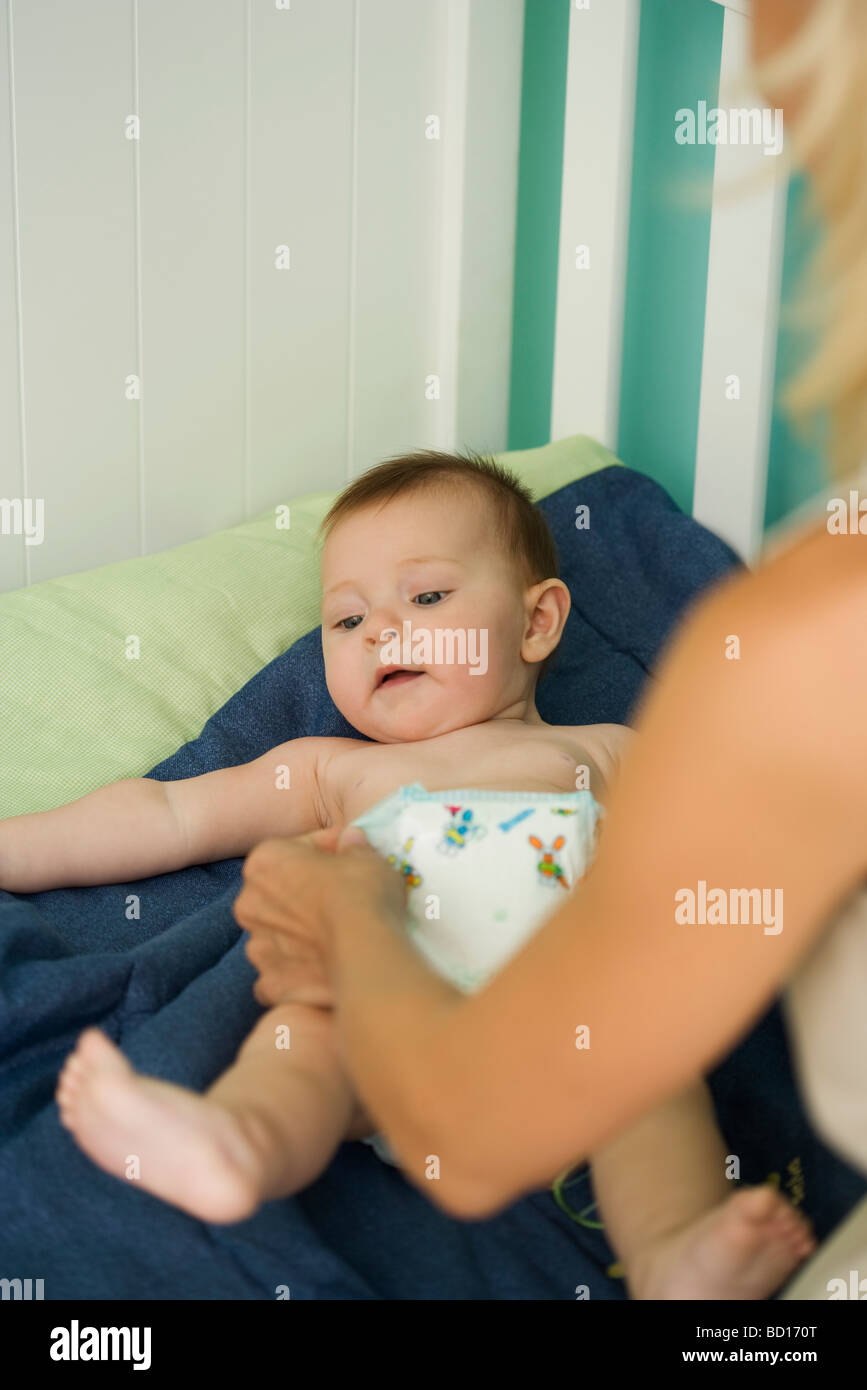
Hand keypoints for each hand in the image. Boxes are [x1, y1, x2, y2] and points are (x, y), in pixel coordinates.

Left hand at [234, 825, 407, 1007]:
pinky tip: (318, 969)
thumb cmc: (361, 894)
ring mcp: (256, 946)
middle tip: (342, 898)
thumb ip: (354, 847)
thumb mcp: (367, 857)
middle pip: (280, 892)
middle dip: (305, 893)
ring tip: (333, 937)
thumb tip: (351, 840)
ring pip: (276, 934)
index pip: (298, 847)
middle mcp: (248, 902)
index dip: (328, 850)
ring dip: (297, 934)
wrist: (362, 952)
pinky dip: (295, 972)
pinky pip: (279, 973)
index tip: (350, 857)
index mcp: (265, 861)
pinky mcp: (268, 982)